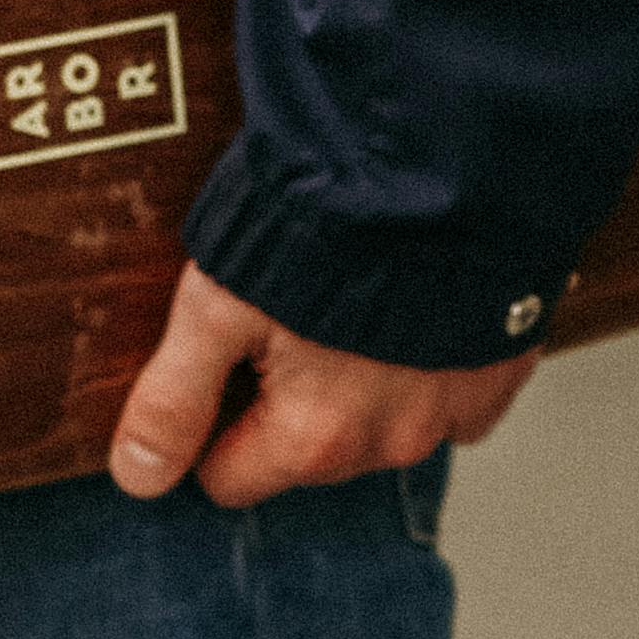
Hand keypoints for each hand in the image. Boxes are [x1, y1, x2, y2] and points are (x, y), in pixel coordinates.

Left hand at [107, 259, 537, 510]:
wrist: (446, 159)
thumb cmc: (329, 222)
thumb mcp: (218, 303)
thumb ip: (175, 398)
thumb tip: (139, 476)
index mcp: (313, 438)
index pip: (231, 478)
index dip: (213, 421)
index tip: (221, 361)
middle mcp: (388, 443)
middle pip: (309, 454)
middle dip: (292, 400)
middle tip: (288, 313)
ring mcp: (453, 412)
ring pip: (381, 426)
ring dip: (364, 383)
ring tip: (353, 298)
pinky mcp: (500, 373)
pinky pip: (451, 395)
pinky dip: (428, 362)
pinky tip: (411, 304)